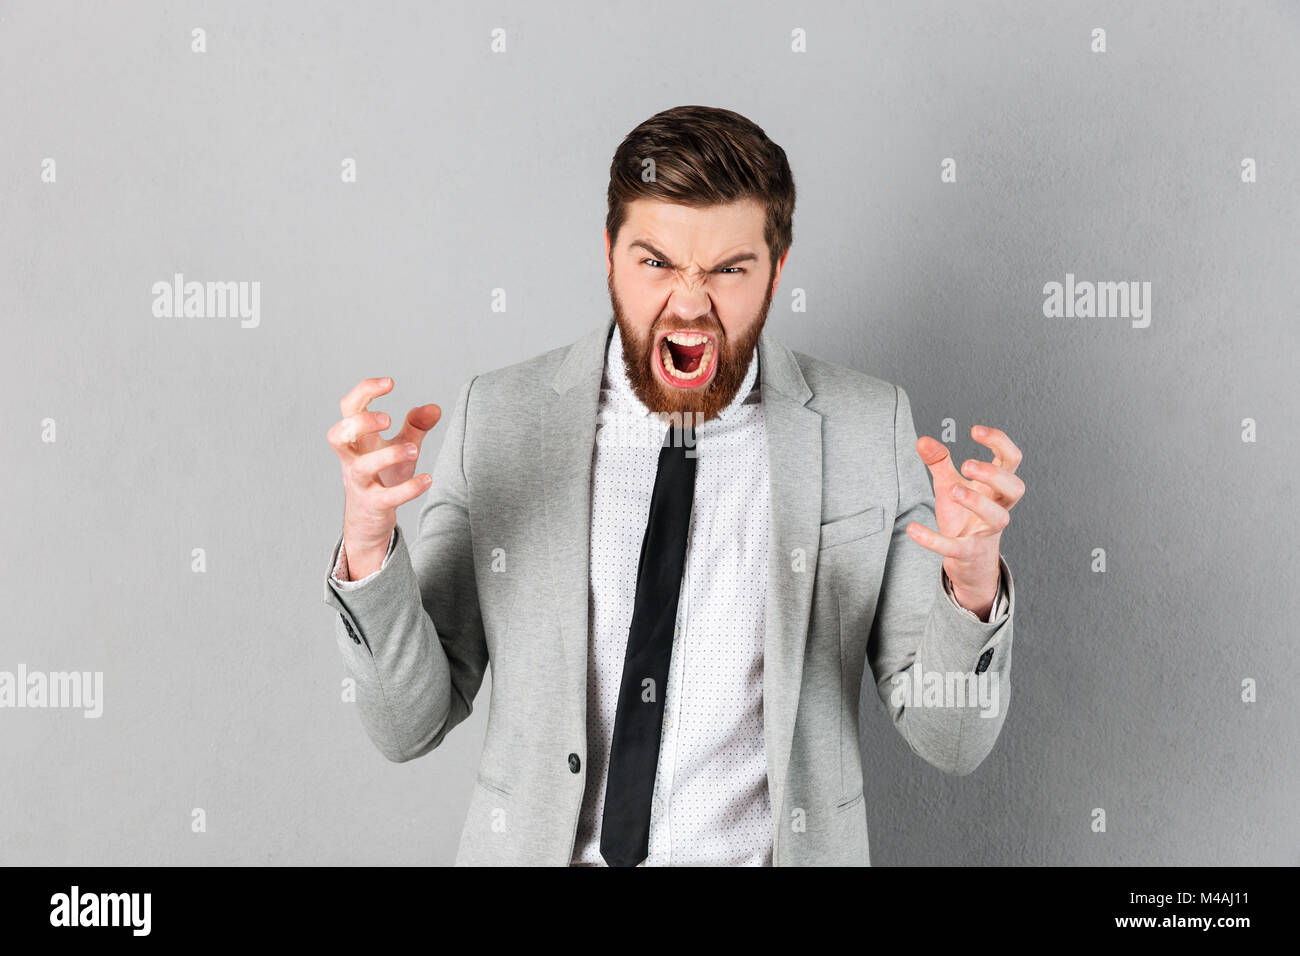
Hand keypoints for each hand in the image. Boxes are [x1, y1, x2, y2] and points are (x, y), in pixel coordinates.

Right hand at [326, 377, 441, 571]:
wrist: (368, 520)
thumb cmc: (382, 476)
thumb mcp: (400, 446)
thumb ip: (416, 426)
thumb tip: (434, 407)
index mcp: (357, 439)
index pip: (348, 407)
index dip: (364, 391)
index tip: (390, 383)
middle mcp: (352, 459)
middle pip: (337, 435)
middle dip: (361, 423)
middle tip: (388, 419)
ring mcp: (360, 483)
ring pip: (360, 467)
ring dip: (388, 455)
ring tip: (414, 450)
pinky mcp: (373, 505)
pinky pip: (385, 497)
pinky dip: (408, 489)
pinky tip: (428, 480)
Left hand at [907, 425, 1024, 618]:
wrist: (968, 558)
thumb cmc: (964, 516)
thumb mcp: (950, 485)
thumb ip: (939, 462)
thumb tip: (922, 440)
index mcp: (996, 487)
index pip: (1011, 459)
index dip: (999, 442)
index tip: (974, 431)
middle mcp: (999, 507)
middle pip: (1015, 487)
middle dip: (994, 474)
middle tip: (967, 465)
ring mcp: (987, 532)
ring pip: (998, 517)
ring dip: (977, 502)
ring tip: (953, 490)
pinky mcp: (970, 552)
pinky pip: (956, 547)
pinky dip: (934, 540)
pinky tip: (913, 529)